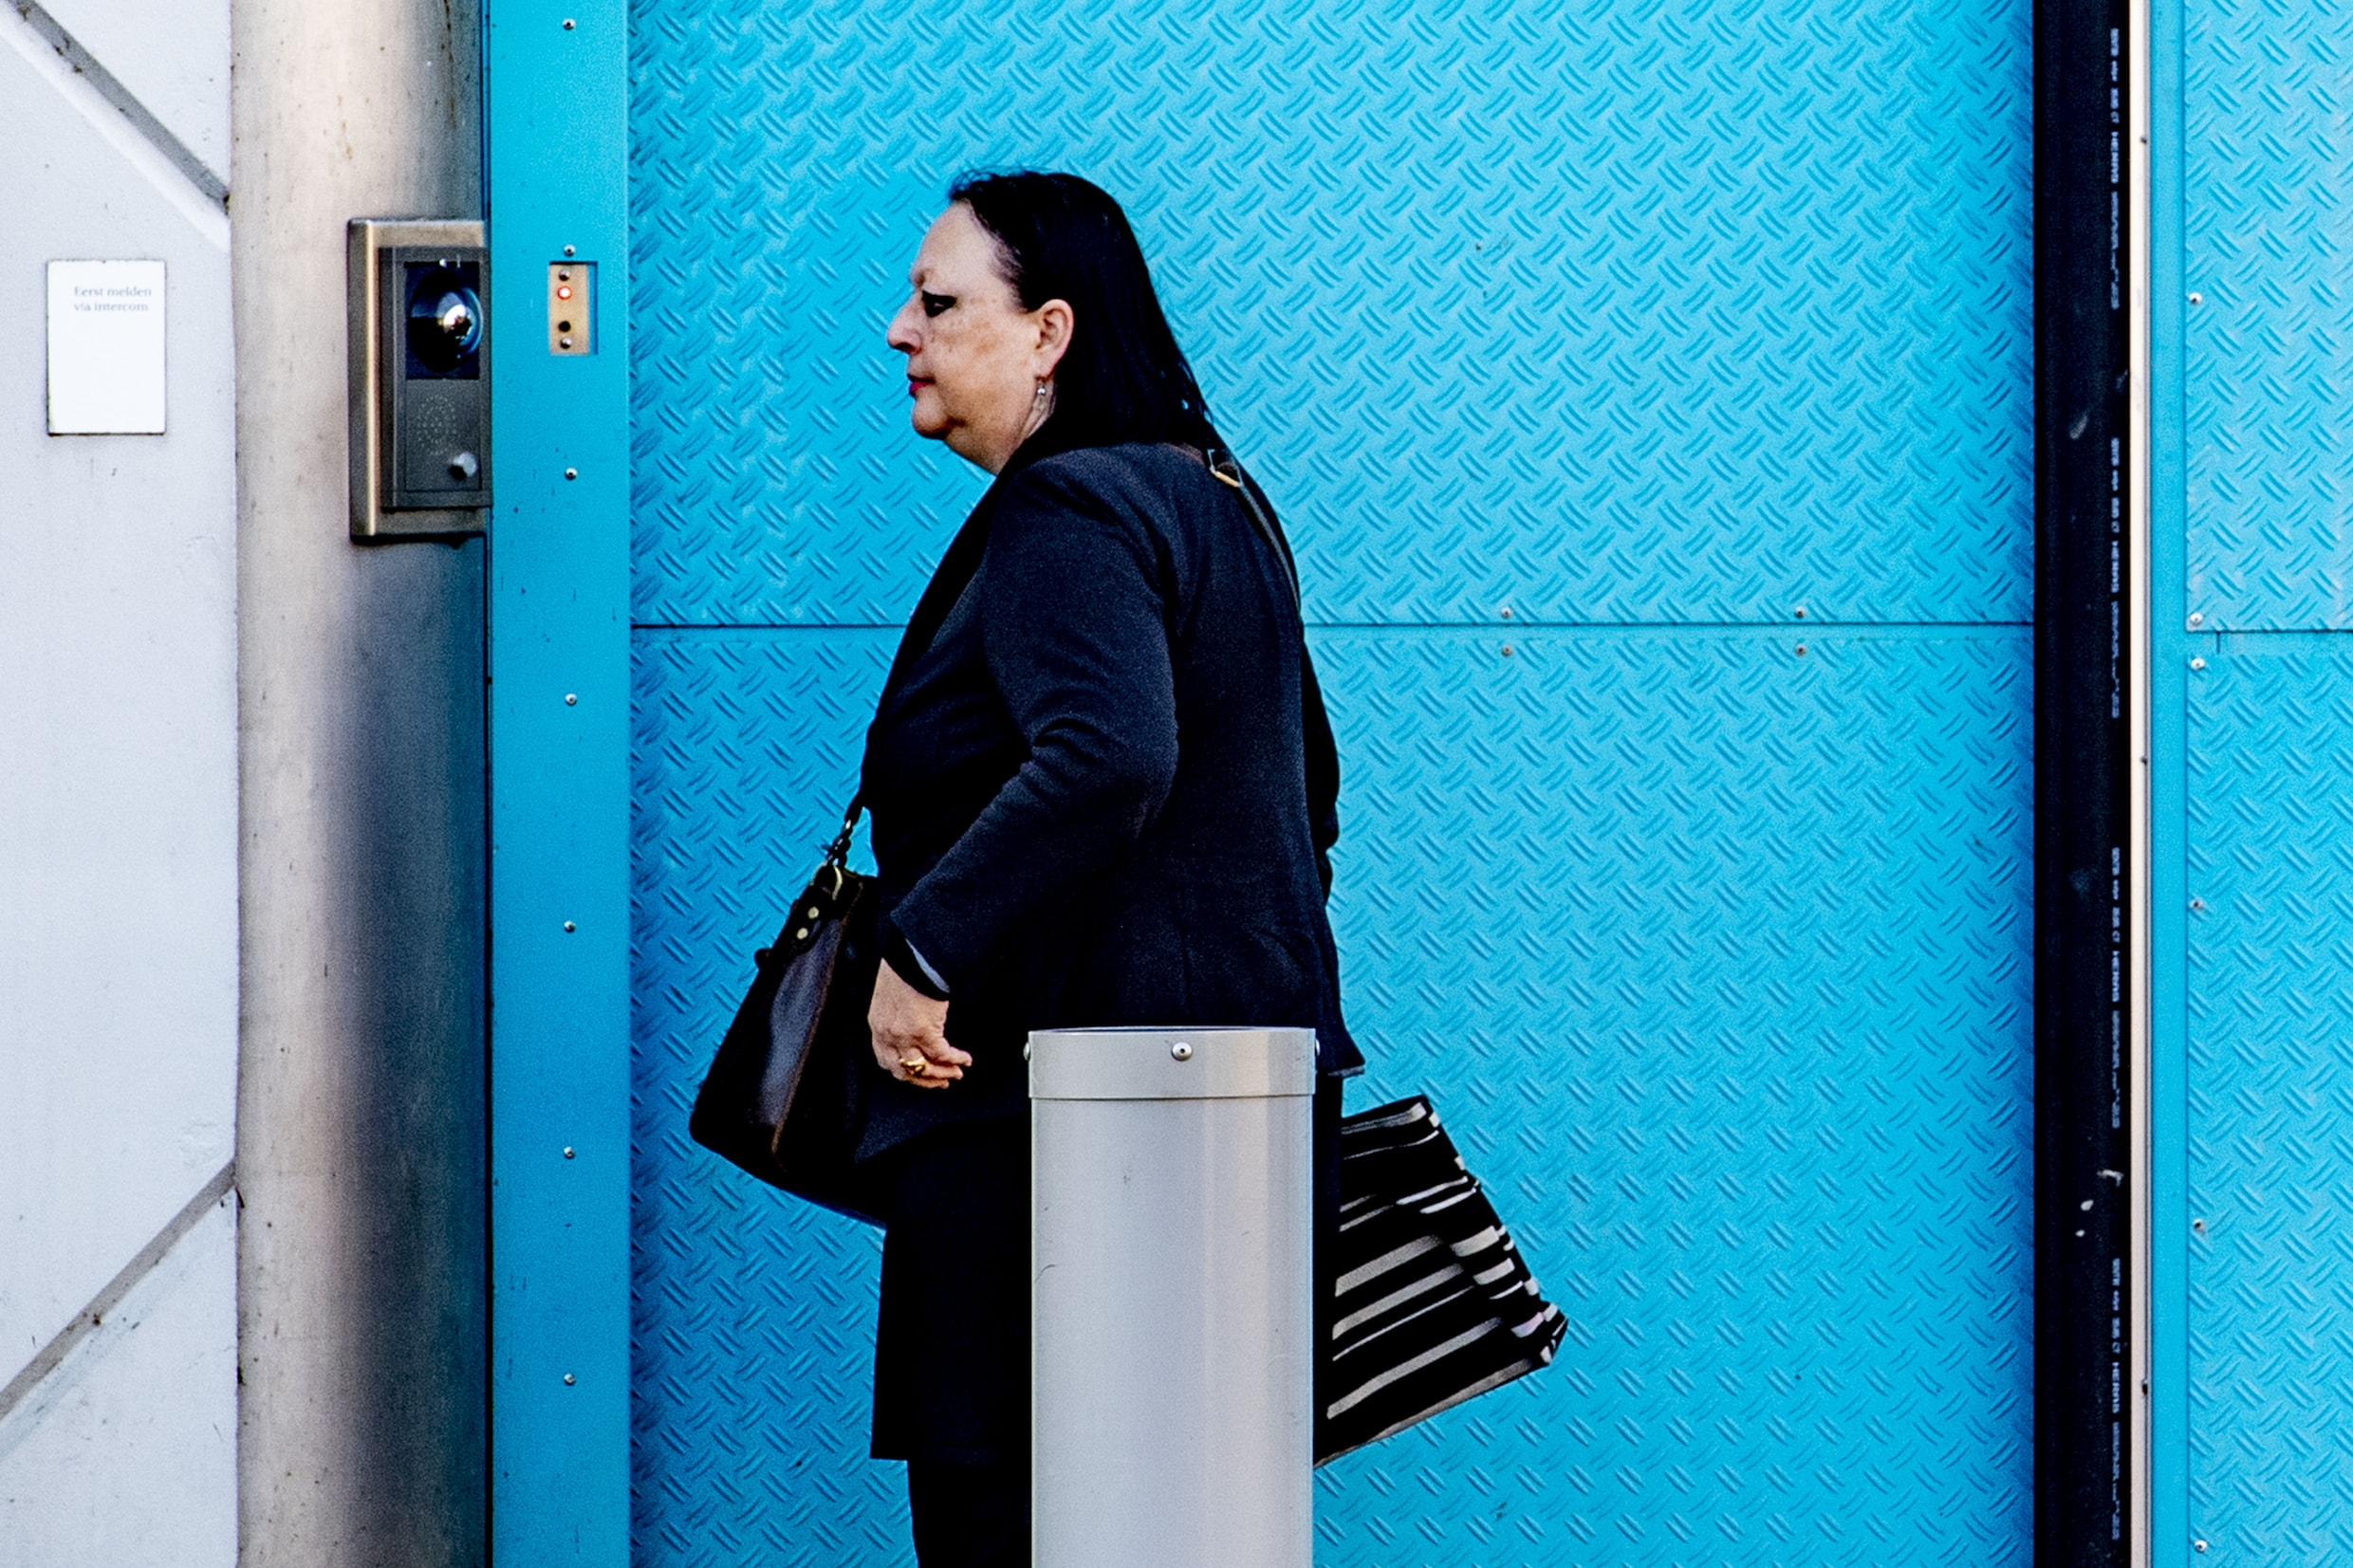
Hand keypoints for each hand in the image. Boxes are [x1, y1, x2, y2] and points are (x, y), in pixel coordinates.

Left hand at [868, 961, 968, 1089]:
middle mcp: (887, 1034)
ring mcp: (904, 1035)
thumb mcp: (890, 996)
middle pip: (904, 1071)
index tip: (919, 1076)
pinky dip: (956, 1059)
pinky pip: (942, 1054)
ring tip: (957, 1073)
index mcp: (877, 1025)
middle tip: (941, 1082)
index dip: (905, 1072)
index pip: (886, 1061)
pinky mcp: (924, 1031)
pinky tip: (965, 1058)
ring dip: (943, 1073)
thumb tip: (913, 1025)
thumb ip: (896, 1015)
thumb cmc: (904, 968)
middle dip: (925, 1080)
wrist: (913, 956)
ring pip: (924, 1067)